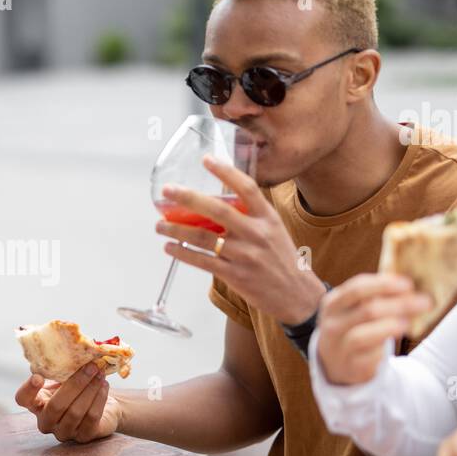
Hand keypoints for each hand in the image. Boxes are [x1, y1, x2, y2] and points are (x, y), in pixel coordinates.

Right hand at [15, 364, 120, 442]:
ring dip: (90, 389)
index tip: (38, 376)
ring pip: (75, 412)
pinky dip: (99, 399)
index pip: (23, 399)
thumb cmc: (77, 388)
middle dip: (75, 384)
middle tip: (90, 367)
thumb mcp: (65, 378)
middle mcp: (46, 422)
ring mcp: (64, 432)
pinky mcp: (83, 437)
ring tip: (99, 373)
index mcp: (36, 404)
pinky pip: (91, 418)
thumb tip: (70, 348)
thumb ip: (61, 368)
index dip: (28, 390)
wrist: (101, 405)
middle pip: (56, 406)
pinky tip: (104, 386)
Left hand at [157, 157, 327, 324]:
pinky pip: (202, 261)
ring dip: (176, 230)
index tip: (206, 160)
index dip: (226, 171)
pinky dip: (182, 253)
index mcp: (268, 217)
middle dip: (188, 198)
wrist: (297, 295)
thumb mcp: (274, 230)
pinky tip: (170, 247)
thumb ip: (251, 215)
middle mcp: (257, 233)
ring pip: (203, 237)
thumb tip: (217, 199)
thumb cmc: (281, 259)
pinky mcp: (235, 275)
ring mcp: (245, 255)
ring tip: (160, 225)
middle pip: (218, 210)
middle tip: (167, 191)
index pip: (247, 188)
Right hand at [315, 273, 431, 385]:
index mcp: (333, 304)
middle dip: (400, 304)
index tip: (408, 284)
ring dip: (392, 326)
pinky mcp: (352, 366)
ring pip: (365, 334)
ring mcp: (340, 347)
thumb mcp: (354, 309)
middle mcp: (332, 325)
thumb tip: (409, 286)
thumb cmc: (353, 327)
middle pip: (367, 310)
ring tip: (410, 322)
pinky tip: (398, 339)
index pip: (357, 288)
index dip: (384, 284)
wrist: (336, 362)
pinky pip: (372, 356)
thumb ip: (375, 296)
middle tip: (425, 302)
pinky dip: (386, 346)